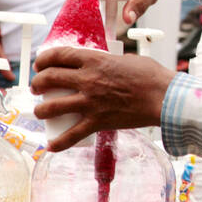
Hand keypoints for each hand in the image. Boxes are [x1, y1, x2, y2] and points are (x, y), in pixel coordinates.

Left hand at [31, 48, 175, 151]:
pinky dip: (59, 142)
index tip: (41, 64)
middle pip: (49, 78)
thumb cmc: (152, 77)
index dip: (44, 59)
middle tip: (37, 87)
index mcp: (95, 60)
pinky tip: (51, 146)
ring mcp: (90, 102)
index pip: (59, 55)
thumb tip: (103, 65)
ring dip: (40, 109)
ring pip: (52, 106)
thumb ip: (109, 62)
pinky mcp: (98, 121)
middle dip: (37, 83)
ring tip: (40, 111)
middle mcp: (87, 80)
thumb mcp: (127, 59)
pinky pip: (72, 135)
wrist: (164, 98)